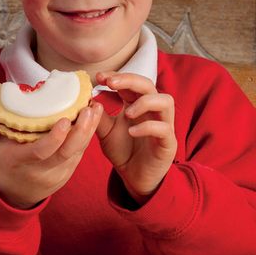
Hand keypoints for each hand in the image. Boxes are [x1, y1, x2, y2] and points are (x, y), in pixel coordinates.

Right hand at [0, 98, 102, 208]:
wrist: (15, 191)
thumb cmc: (1, 160)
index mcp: (20, 161)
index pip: (41, 152)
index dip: (55, 137)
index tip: (65, 119)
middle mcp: (41, 170)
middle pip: (66, 153)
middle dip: (81, 131)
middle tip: (89, 108)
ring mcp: (57, 174)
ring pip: (77, 153)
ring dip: (89, 130)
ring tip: (95, 108)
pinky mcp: (67, 173)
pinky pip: (79, 154)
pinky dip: (87, 136)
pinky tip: (92, 118)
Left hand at [95, 72, 176, 200]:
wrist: (134, 178)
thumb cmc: (123, 151)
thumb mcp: (105, 132)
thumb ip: (98, 116)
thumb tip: (86, 99)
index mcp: (138, 105)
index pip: (131, 83)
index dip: (117, 76)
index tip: (99, 77)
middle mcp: (153, 111)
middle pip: (149, 85)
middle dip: (130, 80)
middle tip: (110, 83)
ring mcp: (164, 125)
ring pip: (166, 101)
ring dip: (144, 102)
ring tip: (126, 113)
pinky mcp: (168, 143)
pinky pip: (164, 128)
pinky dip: (147, 127)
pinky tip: (132, 132)